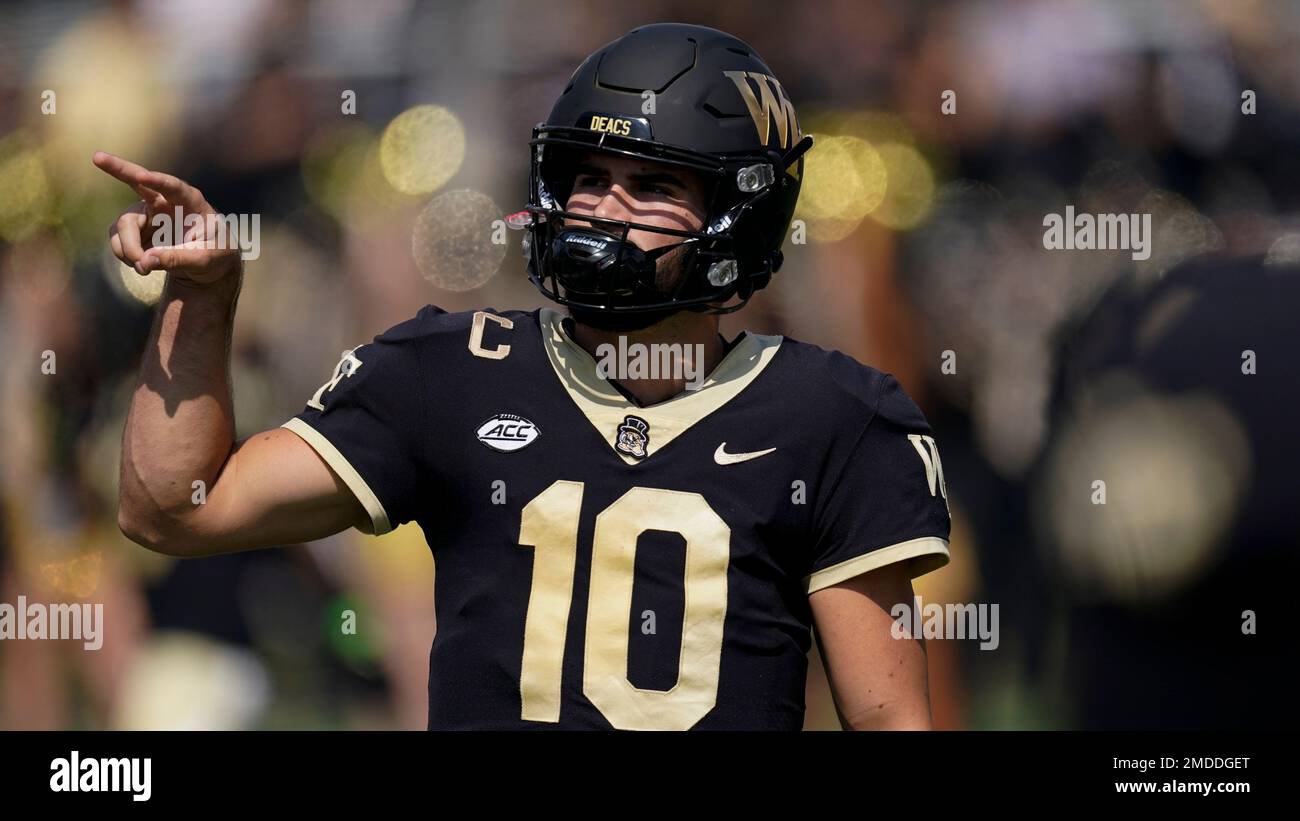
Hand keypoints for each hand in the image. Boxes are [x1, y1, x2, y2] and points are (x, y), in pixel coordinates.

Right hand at [94, 151, 241, 284]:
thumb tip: (145, 261)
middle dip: (117, 169)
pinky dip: (125, 255)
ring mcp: (146, 213)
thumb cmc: (214, 252)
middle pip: (138, 181)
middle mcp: (165, 202)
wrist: (208, 262)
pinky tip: (141, 264)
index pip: (174, 187)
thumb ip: (179, 259)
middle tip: (97, 157)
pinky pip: (118, 240)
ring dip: (128, 248)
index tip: (143, 175)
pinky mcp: (134, 229)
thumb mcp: (206, 259)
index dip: (158, 181)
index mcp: (191, 202)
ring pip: (124, 225)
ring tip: (144, 269)